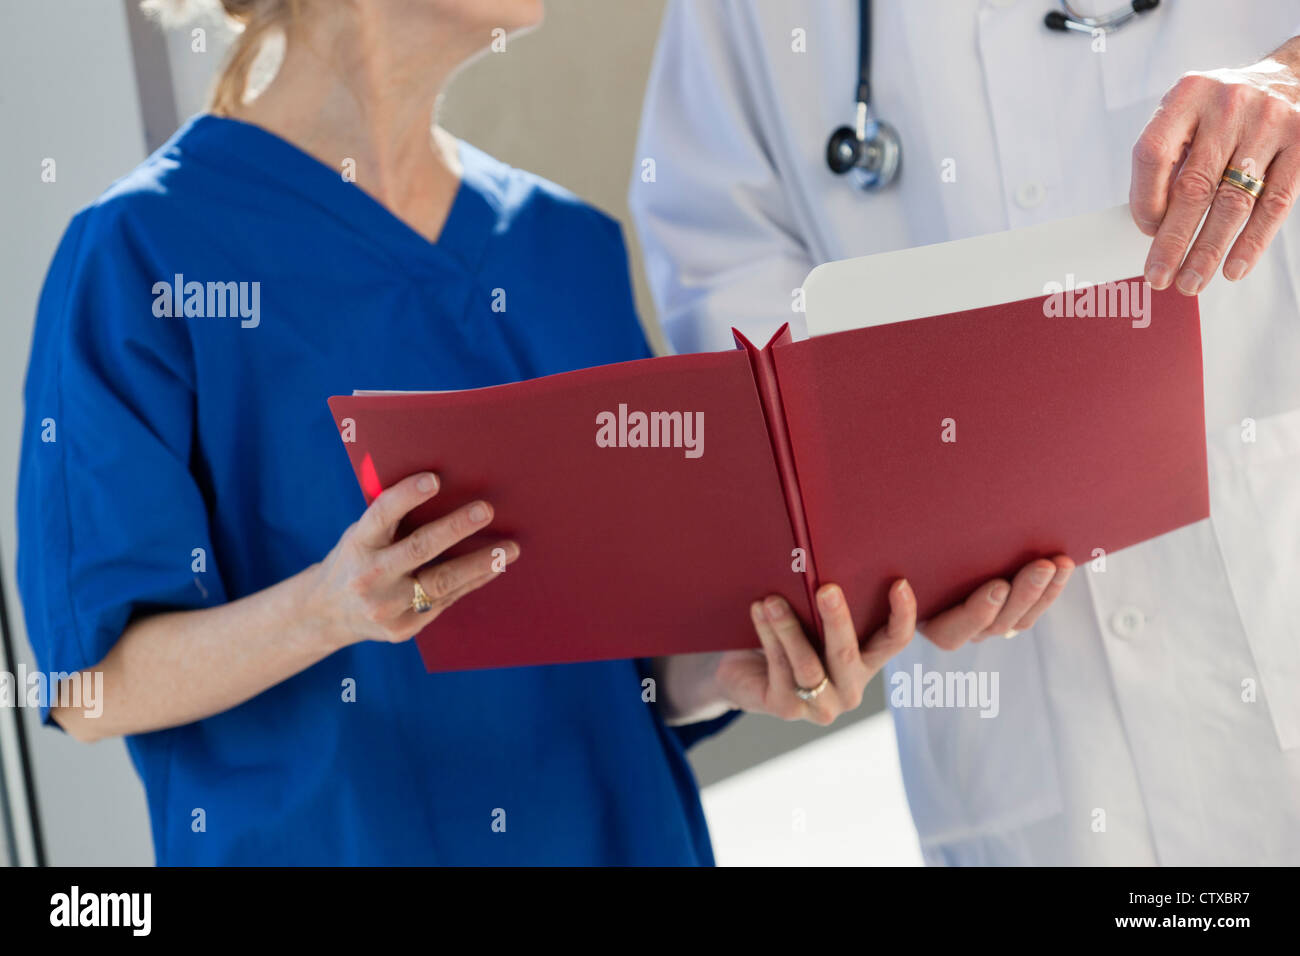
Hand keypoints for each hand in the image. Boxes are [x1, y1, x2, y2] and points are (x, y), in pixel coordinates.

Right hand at [306, 471, 518, 647]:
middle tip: (486, 510)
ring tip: (509, 549)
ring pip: (440, 583)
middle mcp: (369, 577)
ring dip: (480, 563)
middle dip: (455, 528)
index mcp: (357, 544)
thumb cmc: (356, 559)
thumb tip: (443, 489)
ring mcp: (385, 607)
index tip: (434, 479)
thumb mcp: (360, 535)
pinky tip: (494, 568)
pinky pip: (445, 602)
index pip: (381, 515)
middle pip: (418, 550)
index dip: (406, 496)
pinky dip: (472, 582)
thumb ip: (390, 520)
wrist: (327, 613)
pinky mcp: (402, 629)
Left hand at [713, 580, 916, 726]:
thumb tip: (822, 564)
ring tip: (774, 600)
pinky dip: (768, 636)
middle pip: (848, 654)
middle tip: (826, 590)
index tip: (900, 584)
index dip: (902, 614)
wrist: (746, 673)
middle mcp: (850, 688)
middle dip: (837, 620)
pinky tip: (758, 610)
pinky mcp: (788, 709)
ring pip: (808, 665)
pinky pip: (780, 668)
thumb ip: (824, 604)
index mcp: (866, 662)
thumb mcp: (812, 620)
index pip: (895, 641)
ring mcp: (821, 704)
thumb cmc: (787, 637)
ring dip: (789, 628)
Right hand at [920, 555, 1073, 650]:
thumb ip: (918, 547)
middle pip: (995, 623)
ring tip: (1058, 564)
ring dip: (1042, 592)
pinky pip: (1033, 610)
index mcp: (928, 622)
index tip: (998, 584)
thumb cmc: (912, 551)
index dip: (978, 610)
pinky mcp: (1010, 614)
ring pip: (1019, 620)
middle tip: (1040, 566)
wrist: (926, 546)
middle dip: (1023, 594)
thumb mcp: (914, 552)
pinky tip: (1063, 566)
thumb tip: (896, 505)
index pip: (953, 629)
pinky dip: (1050, 589)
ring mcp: (988, 624)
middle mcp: (960, 629)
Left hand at [1131, 38, 1299, 293]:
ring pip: (1234, 202)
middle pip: (1194, 186)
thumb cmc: (1223, 111)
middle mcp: (1229, 105)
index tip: (1145, 231)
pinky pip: (1275, 204)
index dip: (1144, 199)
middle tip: (1158, 278)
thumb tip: (1154, 227)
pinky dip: (1252, 242)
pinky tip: (1233, 268)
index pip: (1154, 154)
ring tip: (1190, 282)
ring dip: (1208, 251)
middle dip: (1172, 241)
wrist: (1289, 78)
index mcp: (1188, 95)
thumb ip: (1169, 160)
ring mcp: (1270, 123)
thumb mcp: (1188, 116)